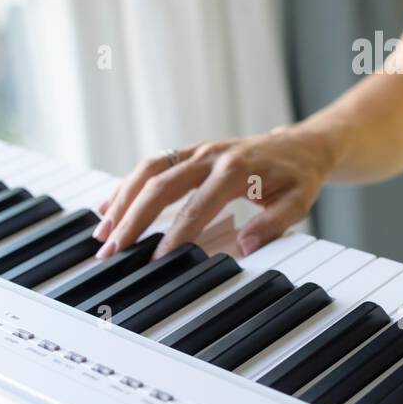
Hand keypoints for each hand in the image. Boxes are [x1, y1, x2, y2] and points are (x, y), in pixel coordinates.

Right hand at [92, 126, 336, 259]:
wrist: (301, 144)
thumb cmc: (298, 176)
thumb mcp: (299, 201)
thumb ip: (274, 223)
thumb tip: (245, 245)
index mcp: (236, 169)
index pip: (196, 206)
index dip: (175, 234)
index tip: (155, 259)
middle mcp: (211, 156)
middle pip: (160, 186)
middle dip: (132, 219)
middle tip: (112, 250)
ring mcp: (198, 151)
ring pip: (149, 171)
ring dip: (122, 200)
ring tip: (102, 232)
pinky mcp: (191, 151)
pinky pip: (153, 165)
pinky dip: (127, 184)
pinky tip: (108, 206)